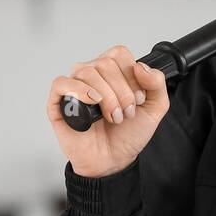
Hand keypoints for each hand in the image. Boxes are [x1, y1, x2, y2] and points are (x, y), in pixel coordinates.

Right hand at [46, 44, 170, 177]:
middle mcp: (92, 75)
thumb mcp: (154, 108)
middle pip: (105, 63)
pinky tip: (93, 102)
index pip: (119, 54)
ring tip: (114, 117)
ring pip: (87, 72)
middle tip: (127, 113)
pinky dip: (78, 90)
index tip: (139, 98)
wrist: (113, 161)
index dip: (132, 75)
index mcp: (112, 72)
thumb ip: (157, 83)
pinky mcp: (58, 102)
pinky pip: (61, 83)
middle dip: (122, 91)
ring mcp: (74, 87)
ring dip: (107, 96)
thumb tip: (141, 66)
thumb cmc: (128, 135)